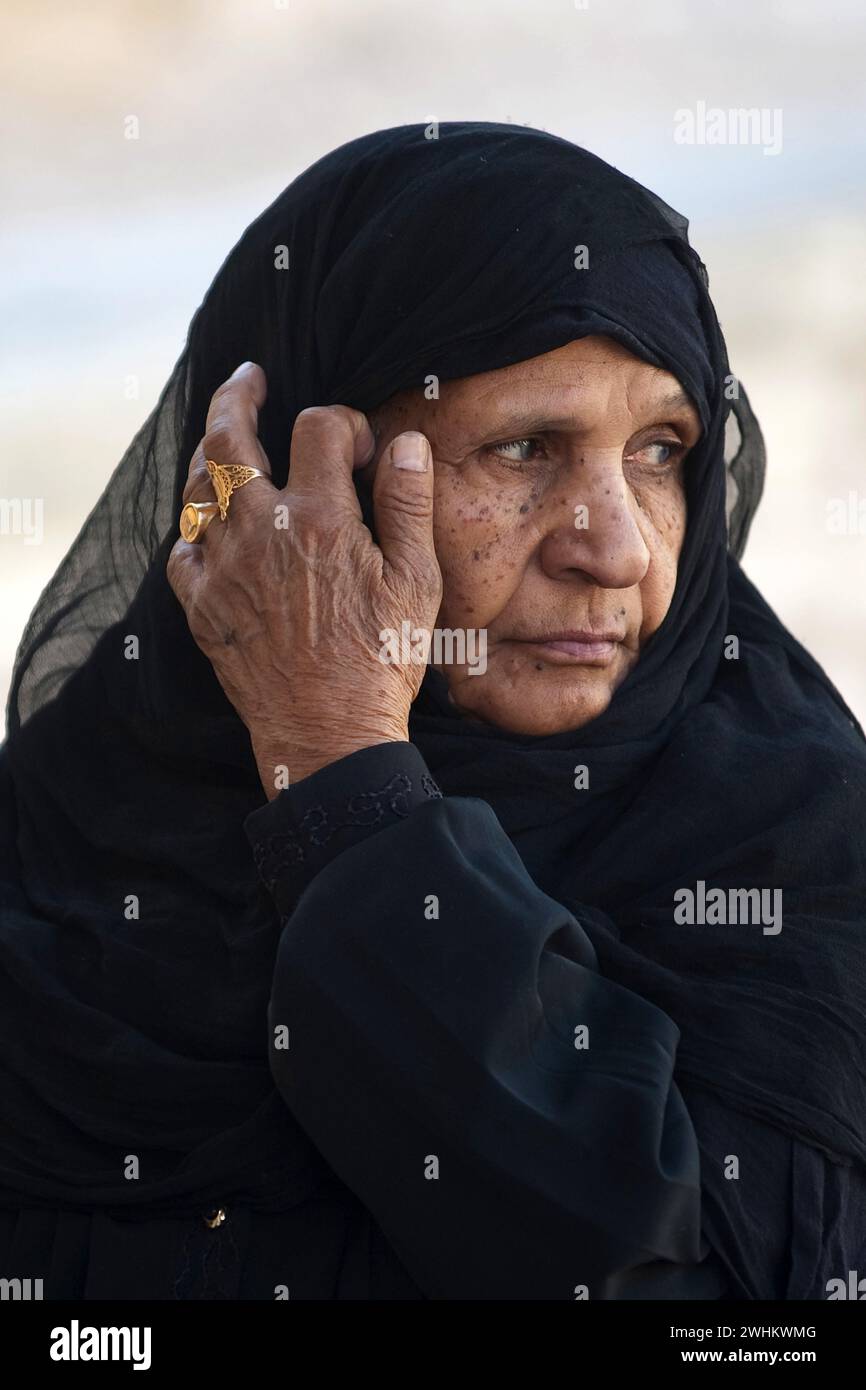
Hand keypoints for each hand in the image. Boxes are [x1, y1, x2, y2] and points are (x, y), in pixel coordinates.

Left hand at [167, 362, 441, 795]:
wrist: (329, 732)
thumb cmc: (382, 660)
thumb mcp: (416, 581)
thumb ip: (407, 504)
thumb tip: (403, 443)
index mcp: (318, 519)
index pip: (317, 426)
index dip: (343, 423)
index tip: (360, 446)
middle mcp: (260, 533)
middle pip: (226, 436)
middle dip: (235, 394)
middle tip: (248, 377)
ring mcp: (223, 569)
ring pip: (196, 486)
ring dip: (210, 455)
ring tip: (227, 443)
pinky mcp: (202, 606)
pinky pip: (182, 548)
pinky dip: (196, 528)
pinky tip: (214, 528)